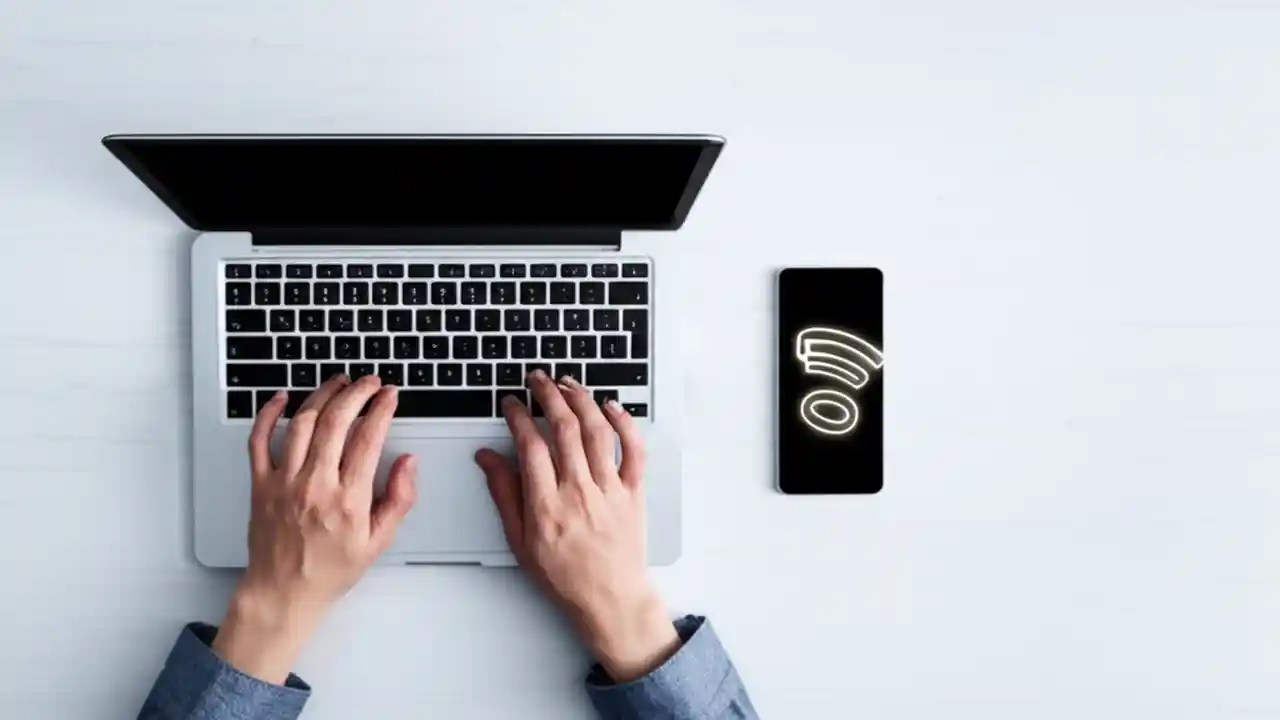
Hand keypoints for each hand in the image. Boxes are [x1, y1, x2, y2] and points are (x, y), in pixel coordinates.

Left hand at [213, 374, 417, 683]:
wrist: (283, 593)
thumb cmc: (329, 571)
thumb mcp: (378, 541)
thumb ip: (399, 499)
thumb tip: (409, 462)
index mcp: (348, 500)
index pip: (368, 438)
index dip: (381, 409)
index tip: (389, 395)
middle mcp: (315, 485)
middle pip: (335, 421)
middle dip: (356, 393)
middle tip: (368, 382)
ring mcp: (284, 482)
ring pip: (302, 423)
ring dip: (322, 394)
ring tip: (338, 382)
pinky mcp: (260, 485)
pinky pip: (259, 440)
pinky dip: (269, 414)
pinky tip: (283, 398)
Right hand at [476, 371, 679, 682]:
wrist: (610, 599)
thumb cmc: (564, 576)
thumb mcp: (520, 540)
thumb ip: (504, 494)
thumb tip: (487, 458)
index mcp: (547, 505)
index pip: (531, 445)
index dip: (518, 416)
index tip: (510, 403)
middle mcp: (580, 492)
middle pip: (565, 429)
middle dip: (548, 395)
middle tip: (537, 379)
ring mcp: (610, 490)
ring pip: (597, 431)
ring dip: (582, 400)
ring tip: (568, 383)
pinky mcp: (634, 493)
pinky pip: (634, 450)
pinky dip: (624, 424)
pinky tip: (611, 407)